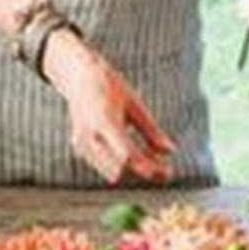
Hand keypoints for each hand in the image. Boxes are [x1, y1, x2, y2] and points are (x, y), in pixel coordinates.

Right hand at [40, 31, 174, 184]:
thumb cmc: (110, 87)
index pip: (126, 154)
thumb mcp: (133, 104)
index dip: (147, 166)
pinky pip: (106, 167)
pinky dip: (122, 166)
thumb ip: (150, 130)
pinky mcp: (79, 149)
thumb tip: (170, 152)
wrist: (78, 77)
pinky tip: (138, 156)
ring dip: (133, 170)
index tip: (167, 172)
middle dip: (144, 171)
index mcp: (104, 120)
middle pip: (121, 167)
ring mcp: (81, 143)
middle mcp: (89, 135)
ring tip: (155, 161)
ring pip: (113, 172)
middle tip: (167, 171)